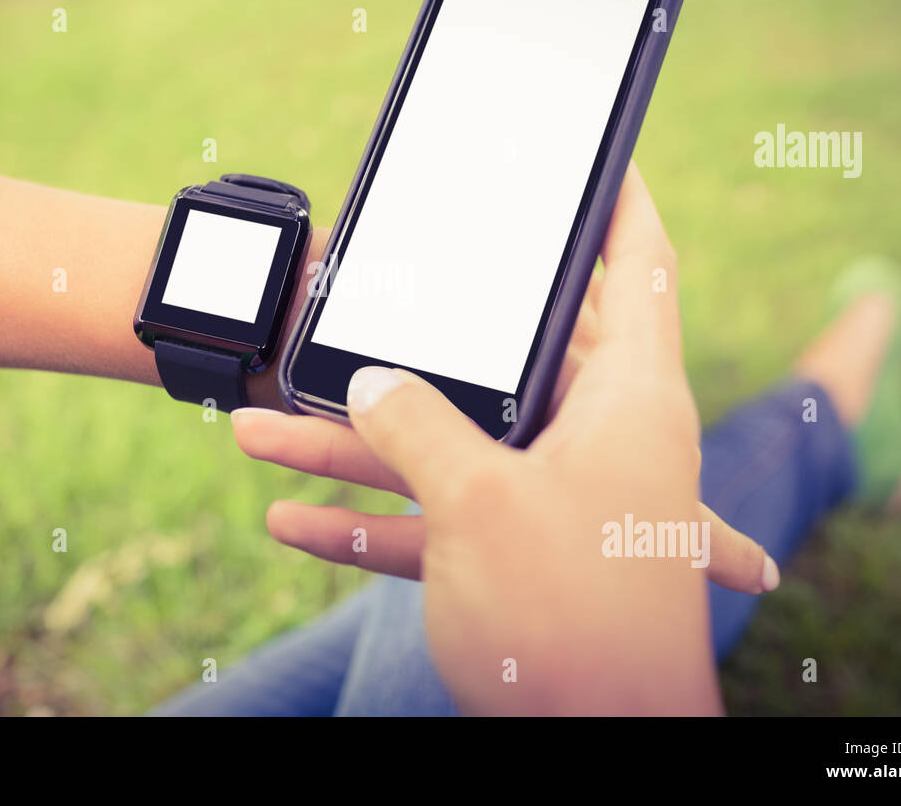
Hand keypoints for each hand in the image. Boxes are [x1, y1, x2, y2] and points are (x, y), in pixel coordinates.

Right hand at [231, 164, 778, 596]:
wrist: (583, 750)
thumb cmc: (566, 619)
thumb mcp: (478, 502)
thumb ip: (413, 424)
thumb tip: (365, 382)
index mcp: (628, 402)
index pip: (639, 270)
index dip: (622, 204)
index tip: (605, 154)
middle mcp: (591, 441)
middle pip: (510, 359)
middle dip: (424, 339)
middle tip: (365, 295)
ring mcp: (543, 500)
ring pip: (440, 449)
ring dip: (351, 447)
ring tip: (261, 427)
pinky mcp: (504, 558)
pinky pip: (424, 524)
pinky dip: (363, 524)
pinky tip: (287, 521)